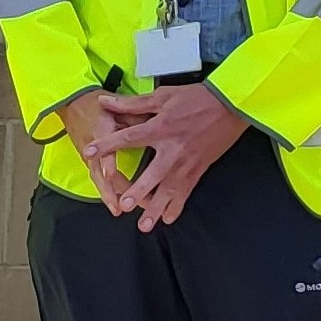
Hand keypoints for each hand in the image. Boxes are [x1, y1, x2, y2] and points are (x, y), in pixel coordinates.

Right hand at [55, 92, 137, 217]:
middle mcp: (92, 146)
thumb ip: (135, 117)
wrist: (71, 102)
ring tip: (119, 210)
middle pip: (101, 171)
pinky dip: (105, 192)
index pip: (103, 148)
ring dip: (109, 195)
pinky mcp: (87, 159)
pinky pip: (97, 178)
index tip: (112, 175)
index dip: (107, 162)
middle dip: (116, 188)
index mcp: (101, 130)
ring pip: (98, 178)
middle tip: (131, 202)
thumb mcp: (116, 105)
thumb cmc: (96, 103)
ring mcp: (87, 155)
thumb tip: (157, 126)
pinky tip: (114, 204)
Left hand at [92, 84, 244, 231]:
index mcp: (160, 128)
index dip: (107, 145)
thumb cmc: (197, 98)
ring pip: (169, 190)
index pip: (128, 138)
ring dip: (156, 208)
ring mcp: (187, 162)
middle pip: (152, 174)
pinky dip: (177, 206)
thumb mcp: (163, 96)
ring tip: (144, 224)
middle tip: (124, 204)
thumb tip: (103, 102)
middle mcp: (172, 149)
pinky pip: (186, 191)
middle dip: (138, 191)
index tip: (89, 153)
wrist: (232, 104)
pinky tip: (168, 218)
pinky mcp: (199, 169)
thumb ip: (132, 104)